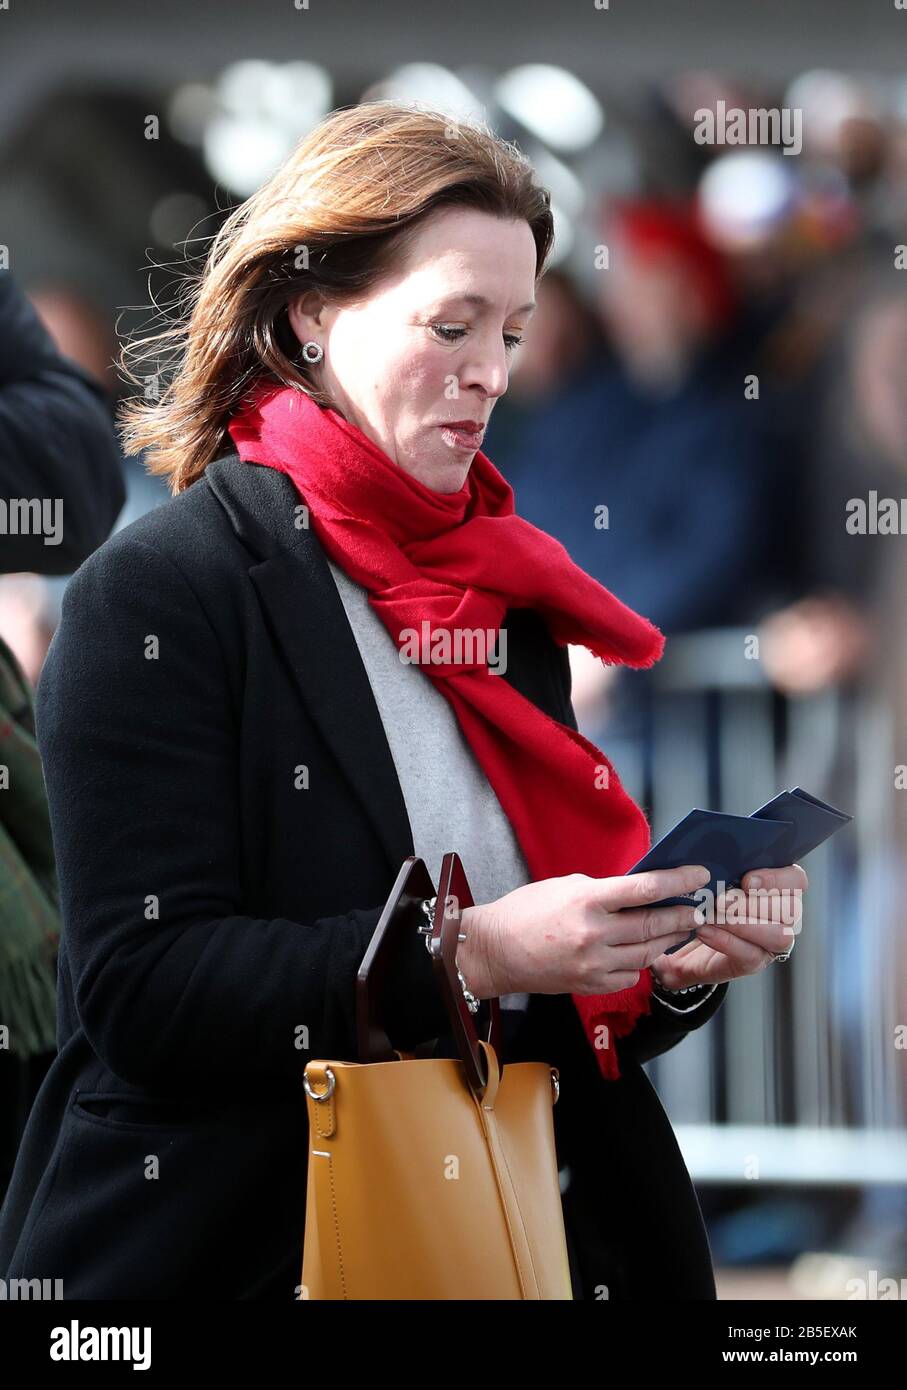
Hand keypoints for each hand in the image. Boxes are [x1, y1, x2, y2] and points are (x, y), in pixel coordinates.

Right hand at [456, 863, 711, 999]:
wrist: (493, 951)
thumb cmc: (525, 912)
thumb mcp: (563, 886)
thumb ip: (602, 890)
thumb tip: (637, 891)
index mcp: (586, 900)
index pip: (644, 888)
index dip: (678, 880)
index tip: (699, 875)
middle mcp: (593, 933)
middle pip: (653, 924)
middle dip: (682, 915)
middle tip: (699, 908)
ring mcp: (593, 964)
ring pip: (647, 953)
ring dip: (668, 940)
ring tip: (680, 928)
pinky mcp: (590, 985)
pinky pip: (629, 976)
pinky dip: (641, 964)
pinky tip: (644, 953)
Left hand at [650, 864, 808, 990]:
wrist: (685, 935)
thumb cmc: (704, 898)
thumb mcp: (711, 877)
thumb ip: (721, 866)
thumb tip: (712, 854)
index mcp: (779, 887)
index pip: (797, 880)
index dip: (777, 879)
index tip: (748, 880)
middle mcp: (784, 915)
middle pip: (790, 909)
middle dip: (753, 904)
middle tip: (722, 900)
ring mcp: (773, 942)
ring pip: (778, 935)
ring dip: (743, 924)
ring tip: (713, 917)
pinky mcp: (755, 961)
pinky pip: (751, 954)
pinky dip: (727, 941)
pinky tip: (705, 932)